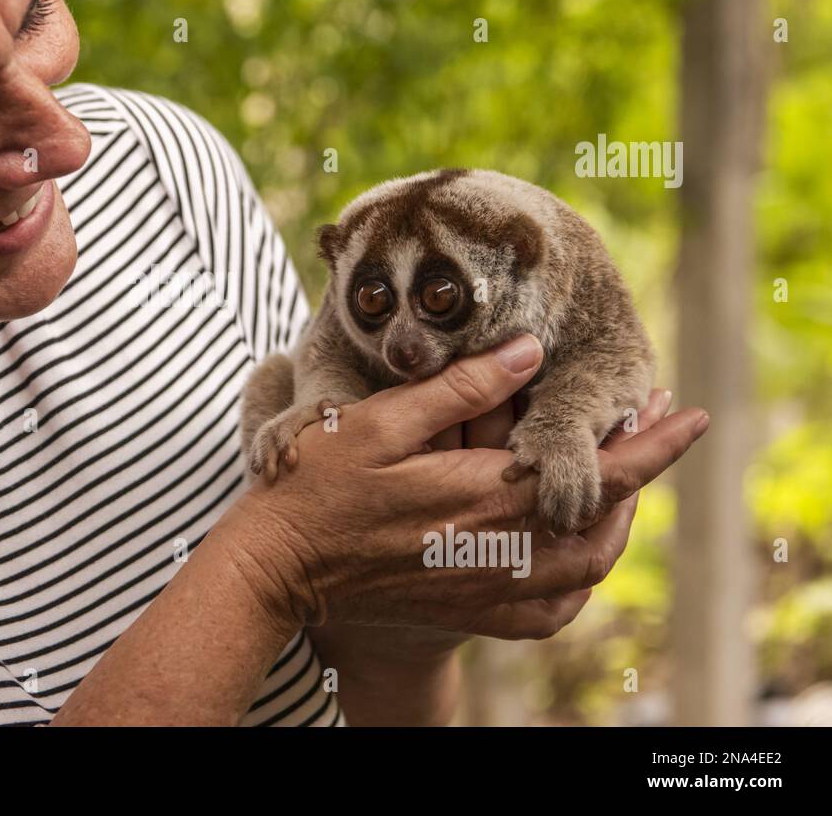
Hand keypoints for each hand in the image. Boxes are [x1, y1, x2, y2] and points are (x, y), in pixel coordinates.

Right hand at [220, 334, 708, 640]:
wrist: (277, 565)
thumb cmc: (317, 484)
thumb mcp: (379, 419)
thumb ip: (458, 386)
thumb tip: (528, 351)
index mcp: (482, 495)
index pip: (593, 472)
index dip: (651, 444)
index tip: (688, 414)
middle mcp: (495, 549)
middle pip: (601, 522)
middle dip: (638, 476)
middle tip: (647, 431)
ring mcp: (481, 588)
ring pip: (582, 570)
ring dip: (614, 527)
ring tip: (618, 486)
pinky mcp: (464, 611)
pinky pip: (546, 614)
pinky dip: (574, 586)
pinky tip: (569, 557)